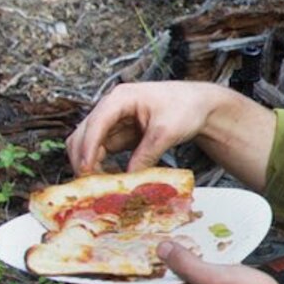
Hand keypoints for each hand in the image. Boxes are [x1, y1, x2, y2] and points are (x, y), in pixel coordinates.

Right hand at [68, 80, 228, 175]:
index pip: (96, 123)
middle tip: (90, 184)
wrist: (200, 105)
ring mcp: (113, 122)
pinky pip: (102, 151)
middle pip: (83, 134)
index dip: (88, 147)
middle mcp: (111, 108)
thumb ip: (147, 154)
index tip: (85, 169)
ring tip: (101, 185)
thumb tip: (129, 177)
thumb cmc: (185, 107)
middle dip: (83, 158)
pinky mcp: (119, 134)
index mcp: (121, 98)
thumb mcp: (167, 132)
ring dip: (90, 164)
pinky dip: (102, 165)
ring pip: (89, 145)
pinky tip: (110, 179)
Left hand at [82, 245, 283, 283]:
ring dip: (129, 270)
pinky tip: (159, 252)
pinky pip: (168, 280)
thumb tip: (161, 248)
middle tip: (84, 255)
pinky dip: (156, 267)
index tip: (64, 277)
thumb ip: (188, 264)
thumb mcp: (219, 278)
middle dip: (105, 274)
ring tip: (114, 249)